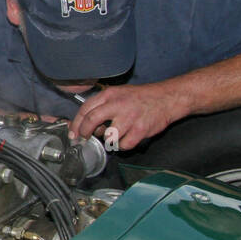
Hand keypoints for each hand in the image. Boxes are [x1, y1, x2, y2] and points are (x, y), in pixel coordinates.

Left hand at [67, 82, 187, 150]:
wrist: (166, 98)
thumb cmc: (140, 98)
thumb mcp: (118, 94)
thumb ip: (102, 105)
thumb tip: (84, 122)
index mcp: (110, 94)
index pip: (85, 108)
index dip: (77, 123)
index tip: (74, 132)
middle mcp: (118, 104)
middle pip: (92, 120)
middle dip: (85, 132)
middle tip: (85, 138)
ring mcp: (130, 117)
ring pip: (108, 136)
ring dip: (108, 140)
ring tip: (114, 135)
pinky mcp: (140, 129)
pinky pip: (124, 145)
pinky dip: (122, 145)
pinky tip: (126, 139)